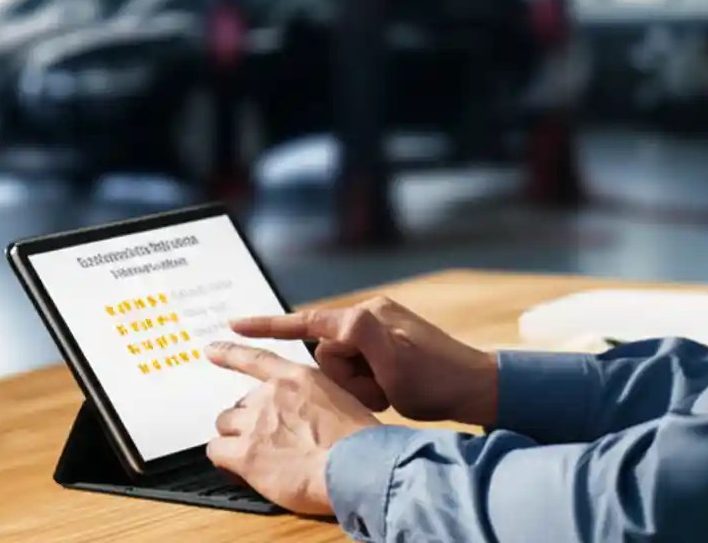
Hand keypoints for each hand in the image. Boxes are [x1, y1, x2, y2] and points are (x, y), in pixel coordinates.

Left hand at [205, 342, 379, 515]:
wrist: (356, 465)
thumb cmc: (359, 442)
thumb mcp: (341, 404)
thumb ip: (313, 403)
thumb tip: (304, 418)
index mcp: (298, 378)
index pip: (255, 360)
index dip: (230, 354)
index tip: (210, 350)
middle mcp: (272, 394)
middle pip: (241, 404)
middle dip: (249, 423)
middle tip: (267, 443)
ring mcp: (256, 423)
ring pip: (225, 425)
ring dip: (235, 440)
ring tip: (256, 458)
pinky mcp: (245, 453)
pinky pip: (216, 451)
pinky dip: (226, 461)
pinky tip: (242, 471)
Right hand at [231, 297, 499, 426]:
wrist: (475, 388)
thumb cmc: (437, 380)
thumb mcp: (395, 362)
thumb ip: (359, 338)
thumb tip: (332, 325)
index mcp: (367, 315)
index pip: (309, 320)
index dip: (268, 325)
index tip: (233, 325)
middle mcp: (369, 317)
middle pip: (325, 353)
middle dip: (346, 378)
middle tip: (381, 389)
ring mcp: (377, 332)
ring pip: (339, 366)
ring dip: (358, 387)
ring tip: (389, 392)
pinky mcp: (383, 347)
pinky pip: (355, 370)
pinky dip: (368, 386)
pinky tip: (393, 391)